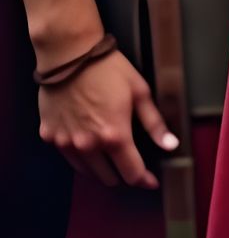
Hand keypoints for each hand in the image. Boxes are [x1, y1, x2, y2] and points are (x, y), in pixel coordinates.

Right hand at [38, 48, 176, 189]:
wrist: (70, 56)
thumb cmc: (108, 70)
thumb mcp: (140, 92)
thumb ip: (154, 124)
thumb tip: (171, 145)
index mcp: (114, 136)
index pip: (131, 174)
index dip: (144, 180)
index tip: (151, 181)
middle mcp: (87, 146)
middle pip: (107, 178)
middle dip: (122, 173)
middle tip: (130, 162)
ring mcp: (65, 143)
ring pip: (86, 171)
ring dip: (100, 167)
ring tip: (110, 152)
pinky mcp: (50, 136)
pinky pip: (67, 155)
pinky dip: (79, 153)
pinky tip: (87, 139)